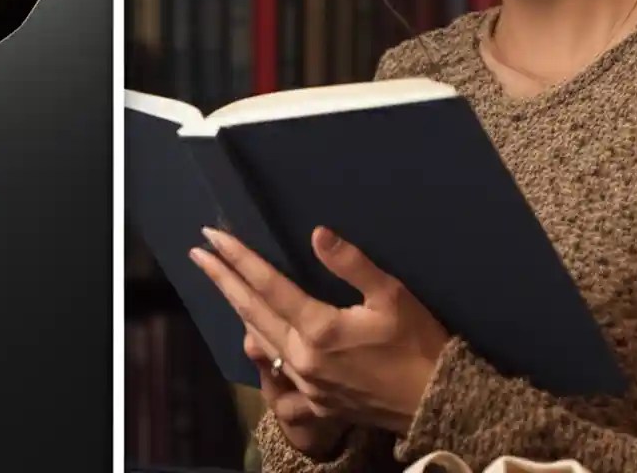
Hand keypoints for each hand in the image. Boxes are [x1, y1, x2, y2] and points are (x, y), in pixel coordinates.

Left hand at [190, 225, 452, 435]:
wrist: (438, 403)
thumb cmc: (420, 345)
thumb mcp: (392, 297)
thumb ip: (352, 264)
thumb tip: (317, 233)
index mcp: (319, 329)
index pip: (266, 284)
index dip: (237, 258)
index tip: (211, 237)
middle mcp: (303, 357)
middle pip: (251, 311)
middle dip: (223, 280)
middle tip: (198, 255)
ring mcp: (306, 382)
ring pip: (260, 339)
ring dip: (238, 309)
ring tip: (221, 285)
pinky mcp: (315, 400)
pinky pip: (277, 367)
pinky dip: (261, 344)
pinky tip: (254, 333)